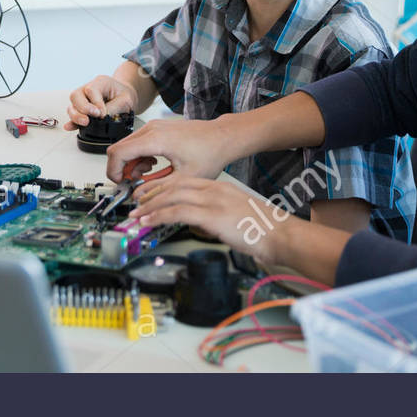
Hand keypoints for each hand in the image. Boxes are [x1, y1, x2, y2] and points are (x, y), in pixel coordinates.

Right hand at [63, 75, 137, 130]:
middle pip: (76, 95)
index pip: (91, 90)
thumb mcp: (126, 100)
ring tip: (85, 123)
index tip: (101, 114)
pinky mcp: (82, 109)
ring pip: (72, 105)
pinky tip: (70, 127)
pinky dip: (72, 122)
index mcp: (101, 82)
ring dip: (76, 116)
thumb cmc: (125, 95)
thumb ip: (113, 108)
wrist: (126, 97)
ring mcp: (83, 99)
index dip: (95, 103)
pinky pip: (74, 115)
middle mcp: (88, 88)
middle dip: (81, 108)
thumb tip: (102, 118)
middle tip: (89, 119)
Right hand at [105, 116, 233, 182]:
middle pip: (119, 148)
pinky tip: (153, 166)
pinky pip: (137, 142)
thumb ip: (157, 189)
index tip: (120, 184)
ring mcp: (153, 126)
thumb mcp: (183, 179)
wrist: (221, 137)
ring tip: (148, 175)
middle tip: (134, 183)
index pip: (118, 153)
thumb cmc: (209, 153)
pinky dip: (138, 156)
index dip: (114, 171)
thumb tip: (139, 197)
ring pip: (127, 145)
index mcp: (155, 139)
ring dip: (131, 163)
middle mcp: (151, 129)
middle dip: (122, 169)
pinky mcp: (157, 128)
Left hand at [130, 176, 285, 268]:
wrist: (279, 234)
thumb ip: (213, 214)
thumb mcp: (233, 215)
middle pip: (173, 186)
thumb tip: (196, 223)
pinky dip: (159, 216)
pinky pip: (177, 212)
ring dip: (150, 205)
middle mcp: (214, 190)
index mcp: (219, 187)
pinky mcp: (212, 215)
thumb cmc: (261, 228)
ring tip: (137, 214)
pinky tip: (149, 221)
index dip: (161, 188)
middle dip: (151, 194)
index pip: (182, 182)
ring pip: (172, 197)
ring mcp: (212, 201)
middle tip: (136, 203)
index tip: (148, 195)